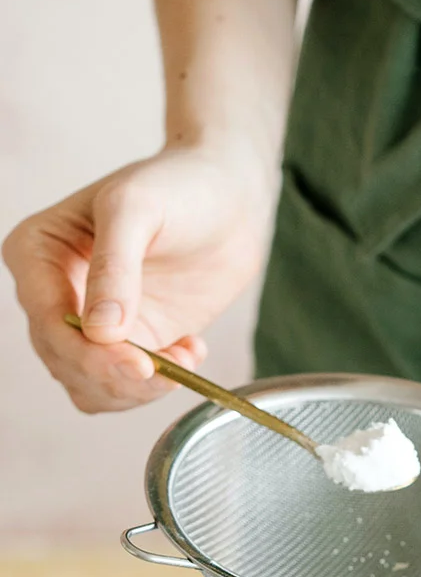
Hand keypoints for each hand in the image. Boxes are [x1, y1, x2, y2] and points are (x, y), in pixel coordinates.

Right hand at [2, 141, 272, 412]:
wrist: (227, 199)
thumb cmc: (178, 187)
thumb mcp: (137, 209)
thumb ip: (115, 266)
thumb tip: (99, 331)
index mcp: (36, 251)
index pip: (49, 322)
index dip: (90, 354)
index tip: (140, 364)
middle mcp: (52, 292)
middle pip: (65, 361)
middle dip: (116, 377)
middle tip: (169, 370)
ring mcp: (88, 322)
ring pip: (90, 386)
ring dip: (138, 389)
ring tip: (185, 355)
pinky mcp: (126, 343)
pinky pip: (125, 387)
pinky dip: (156, 386)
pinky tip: (189, 351)